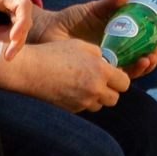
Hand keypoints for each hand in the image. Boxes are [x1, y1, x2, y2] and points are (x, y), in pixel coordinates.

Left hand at [0, 0, 31, 49]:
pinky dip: (9, 32)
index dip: (22, 23)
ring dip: (11, 36)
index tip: (13, 38)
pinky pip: (15, 21)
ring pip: (22, 22)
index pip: (23, 5)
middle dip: (19, 39)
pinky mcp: (10, 5)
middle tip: (7, 57)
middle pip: (26, 18)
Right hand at [0, 34, 131, 111]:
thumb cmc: (56, 53)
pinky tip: (74, 90)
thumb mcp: (82, 46)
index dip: (121, 79)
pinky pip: (85, 108)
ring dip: (97, 98)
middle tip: (102, 81)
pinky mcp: (71, 109)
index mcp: (101, 71)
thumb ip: (100, 56)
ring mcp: (82, 102)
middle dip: (111, 90)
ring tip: (87, 85)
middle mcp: (95, 89)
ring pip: (100, 105)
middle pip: (114, 98)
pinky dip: (84, 101)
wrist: (32, 70)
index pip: (124, 83)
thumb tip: (109, 65)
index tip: (115, 75)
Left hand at [50, 0, 156, 78]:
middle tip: (153, 56)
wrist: (49, 31)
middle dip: (150, 62)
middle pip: (138, 62)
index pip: (141, 46)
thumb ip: (108, 4)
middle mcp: (114, 53)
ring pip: (127, 72)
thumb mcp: (93, 10)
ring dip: (140, 70)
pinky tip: (124, 72)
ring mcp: (103, 64)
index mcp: (118, 38)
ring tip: (145, 62)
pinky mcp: (92, 73)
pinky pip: (108, 79)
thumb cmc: (71, 19)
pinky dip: (120, 77)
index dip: (152, 49)